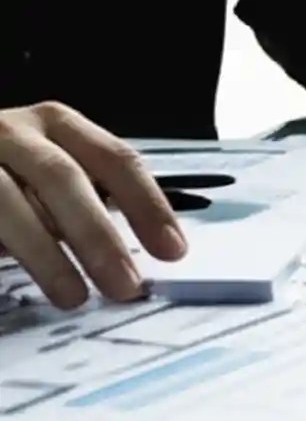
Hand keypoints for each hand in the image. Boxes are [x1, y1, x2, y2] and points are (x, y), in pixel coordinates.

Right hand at [0, 102, 185, 308]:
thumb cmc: (4, 169)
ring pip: (9, 203)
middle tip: (126, 285)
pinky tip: (11, 280)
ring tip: (74, 297)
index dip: (148, 205)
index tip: (173, 250)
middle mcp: (12, 130)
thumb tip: (143, 253)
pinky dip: (0, 251)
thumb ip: (86, 202)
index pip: (116, 159)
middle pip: (63, 179)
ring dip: (46, 254)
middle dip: (98, 235)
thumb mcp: (48, 173)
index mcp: (56, 124)